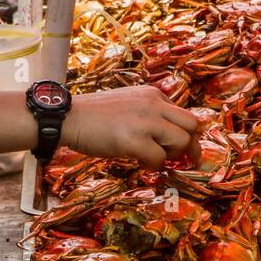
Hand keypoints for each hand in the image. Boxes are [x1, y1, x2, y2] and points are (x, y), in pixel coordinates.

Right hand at [63, 84, 200, 166]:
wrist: (69, 117)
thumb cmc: (95, 115)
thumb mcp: (129, 103)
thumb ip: (150, 113)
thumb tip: (169, 135)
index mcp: (152, 95)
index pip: (185, 114)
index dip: (186, 133)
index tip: (182, 147)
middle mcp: (153, 104)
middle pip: (191, 125)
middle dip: (190, 145)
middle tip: (183, 159)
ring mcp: (145, 121)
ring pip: (181, 142)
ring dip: (170, 155)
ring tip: (151, 157)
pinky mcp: (134, 140)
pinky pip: (159, 159)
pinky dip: (153, 165)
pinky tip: (138, 161)